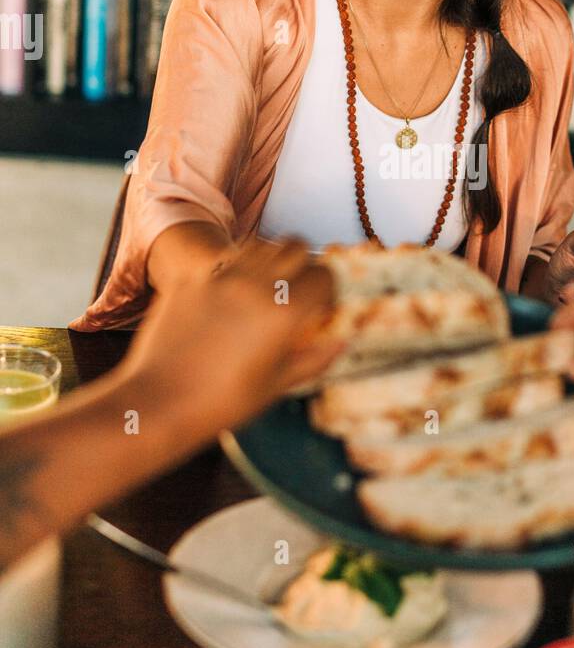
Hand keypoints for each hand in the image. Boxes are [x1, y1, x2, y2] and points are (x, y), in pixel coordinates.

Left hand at [120, 236, 341, 440]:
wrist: (159, 404)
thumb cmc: (221, 404)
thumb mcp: (276, 386)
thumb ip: (314, 360)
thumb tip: (341, 343)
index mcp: (284, 315)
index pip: (324, 276)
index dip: (329, 289)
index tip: (322, 304)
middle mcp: (256, 286)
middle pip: (296, 246)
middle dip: (304, 264)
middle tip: (298, 288)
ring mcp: (221, 278)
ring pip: (262, 243)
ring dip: (272, 258)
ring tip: (266, 285)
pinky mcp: (192, 278)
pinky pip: (226, 257)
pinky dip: (239, 267)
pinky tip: (234, 292)